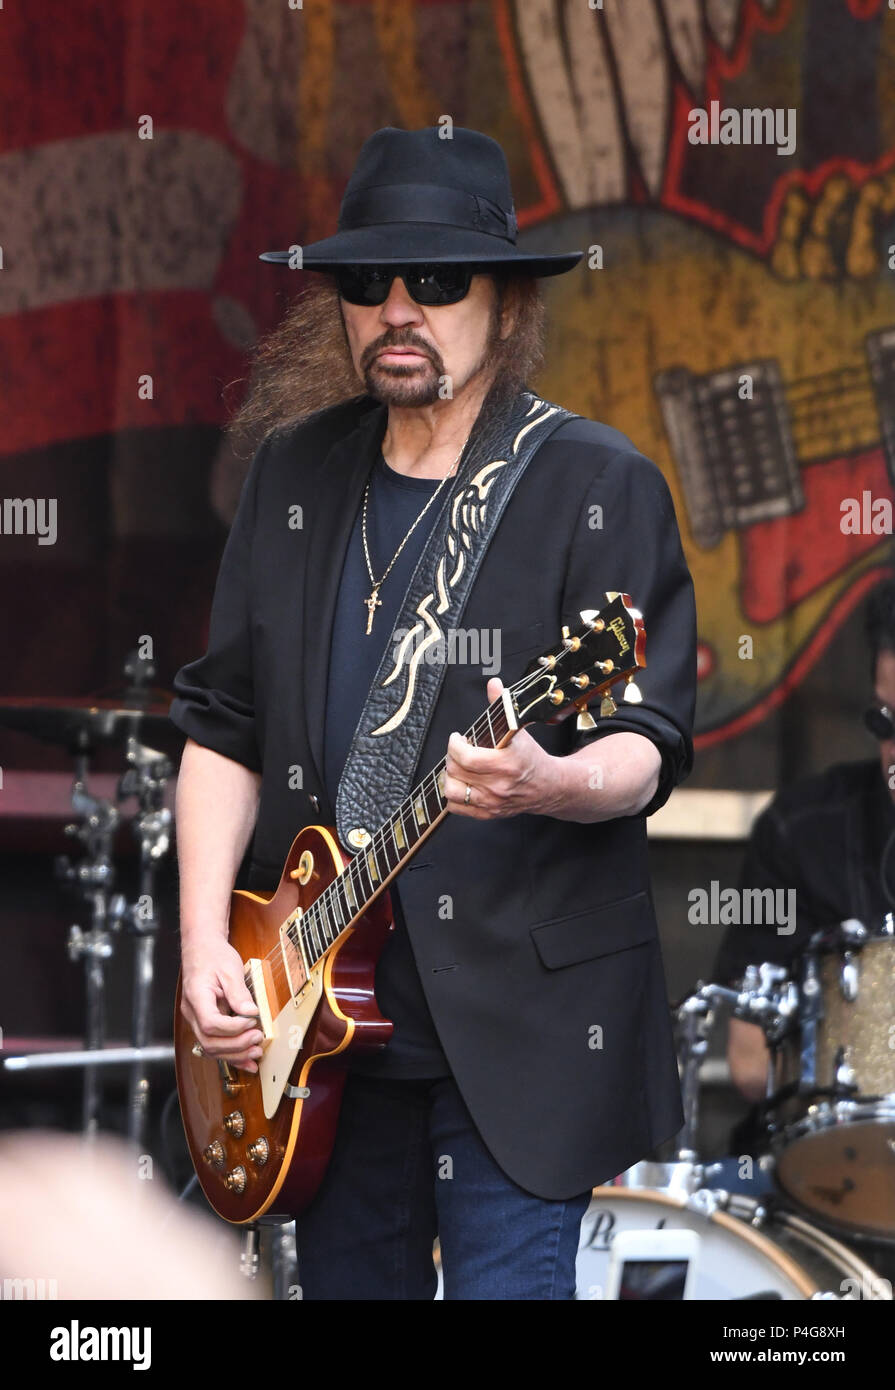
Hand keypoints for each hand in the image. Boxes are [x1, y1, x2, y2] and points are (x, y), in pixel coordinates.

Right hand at [180, 934, 262, 1073]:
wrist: (201, 948)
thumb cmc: (213, 955)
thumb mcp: (230, 969)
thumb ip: (239, 993)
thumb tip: (251, 1013)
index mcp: (196, 997)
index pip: (211, 1023)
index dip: (233, 1028)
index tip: (252, 1021)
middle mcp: (192, 1012)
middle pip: (209, 1041)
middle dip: (236, 1045)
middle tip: (258, 1038)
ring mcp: (196, 1019)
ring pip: (210, 1048)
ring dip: (235, 1054)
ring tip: (256, 1052)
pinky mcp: (204, 1022)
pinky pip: (215, 1043)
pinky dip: (231, 1054)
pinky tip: (247, 1060)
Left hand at [443, 678, 560, 818]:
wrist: (549, 787)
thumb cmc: (532, 758)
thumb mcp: (519, 730)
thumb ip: (502, 706)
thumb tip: (493, 684)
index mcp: (506, 763)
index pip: (466, 758)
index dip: (454, 745)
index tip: (457, 738)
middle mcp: (498, 785)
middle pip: (455, 771)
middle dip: (452, 756)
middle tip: (459, 750)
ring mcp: (492, 802)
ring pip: (452, 791)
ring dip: (450, 776)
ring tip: (457, 767)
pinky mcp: (488, 813)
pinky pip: (457, 808)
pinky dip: (453, 795)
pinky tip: (462, 783)